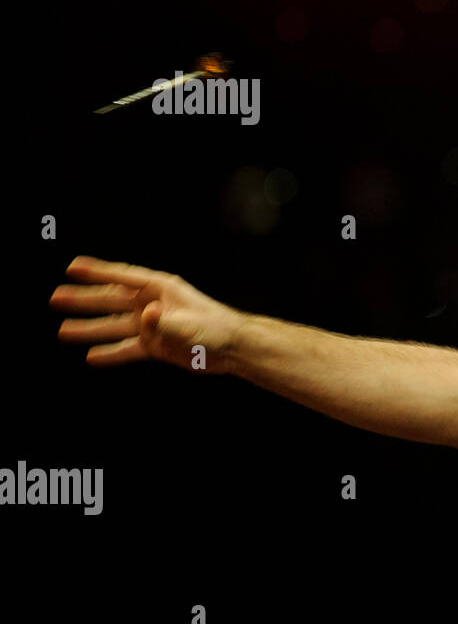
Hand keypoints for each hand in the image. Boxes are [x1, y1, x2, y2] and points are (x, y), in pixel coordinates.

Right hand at [50, 256, 247, 374]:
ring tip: (63, 330)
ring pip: (115, 326)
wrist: (234, 348)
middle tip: (56, 298)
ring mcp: (153, 324)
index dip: (97, 271)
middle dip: (84, 300)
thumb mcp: (188, 323)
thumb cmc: (217, 327)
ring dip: (91, 328)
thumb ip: (163, 321)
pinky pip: (128, 348)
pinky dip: (111, 352)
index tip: (72, 267)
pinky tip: (92, 356)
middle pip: (112, 300)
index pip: (123, 276)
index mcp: (161, 289)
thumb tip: (146, 315)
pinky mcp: (157, 344)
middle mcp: (153, 303)